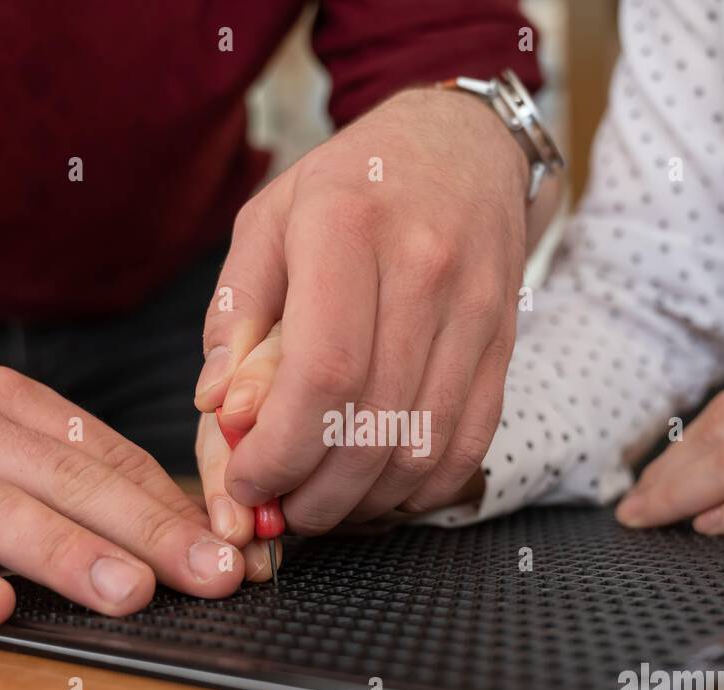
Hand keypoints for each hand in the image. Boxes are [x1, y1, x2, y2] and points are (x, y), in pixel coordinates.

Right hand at [0, 366, 245, 628]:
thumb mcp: (12, 464)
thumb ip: (93, 491)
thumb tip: (200, 541)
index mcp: (8, 404)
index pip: (106, 455)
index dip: (173, 505)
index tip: (231, 550)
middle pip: (63, 479)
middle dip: (145, 530)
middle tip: (208, 573)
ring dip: (67, 553)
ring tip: (129, 591)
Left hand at [194, 86, 542, 533]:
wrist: (463, 147)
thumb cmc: (350, 186)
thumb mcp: (268, 223)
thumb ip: (234, 316)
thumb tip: (218, 412)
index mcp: (350, 230)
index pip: (324, 375)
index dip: (281, 452)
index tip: (248, 482)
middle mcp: (425, 271)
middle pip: (372, 426)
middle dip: (316, 494)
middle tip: (279, 508)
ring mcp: (476, 312)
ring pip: (421, 448)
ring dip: (364, 502)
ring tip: (321, 502)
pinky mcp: (505, 345)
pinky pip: (467, 444)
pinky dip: (417, 488)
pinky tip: (377, 487)